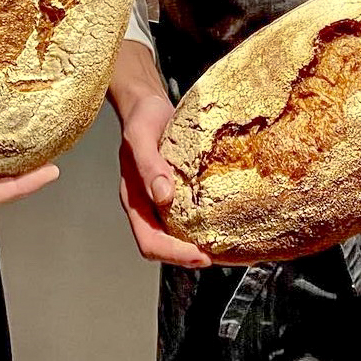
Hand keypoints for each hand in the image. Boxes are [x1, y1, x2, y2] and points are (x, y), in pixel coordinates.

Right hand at [118, 92, 210, 268]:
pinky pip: (190, 212)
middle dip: (190, 256)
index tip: (200, 256)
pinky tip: (224, 217)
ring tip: (226, 244)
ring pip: (178, 233)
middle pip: (165, 244)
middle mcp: (148, 205)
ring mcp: (163, 198)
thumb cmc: (141, 119)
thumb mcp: (141, 138)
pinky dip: (205, 221)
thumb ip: (149, 166)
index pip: (149, 241)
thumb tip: (163, 197)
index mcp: (134, 200)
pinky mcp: (179, 188)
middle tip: (219, 255)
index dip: (174, 254)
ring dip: (198, 243)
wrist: (148, 104)